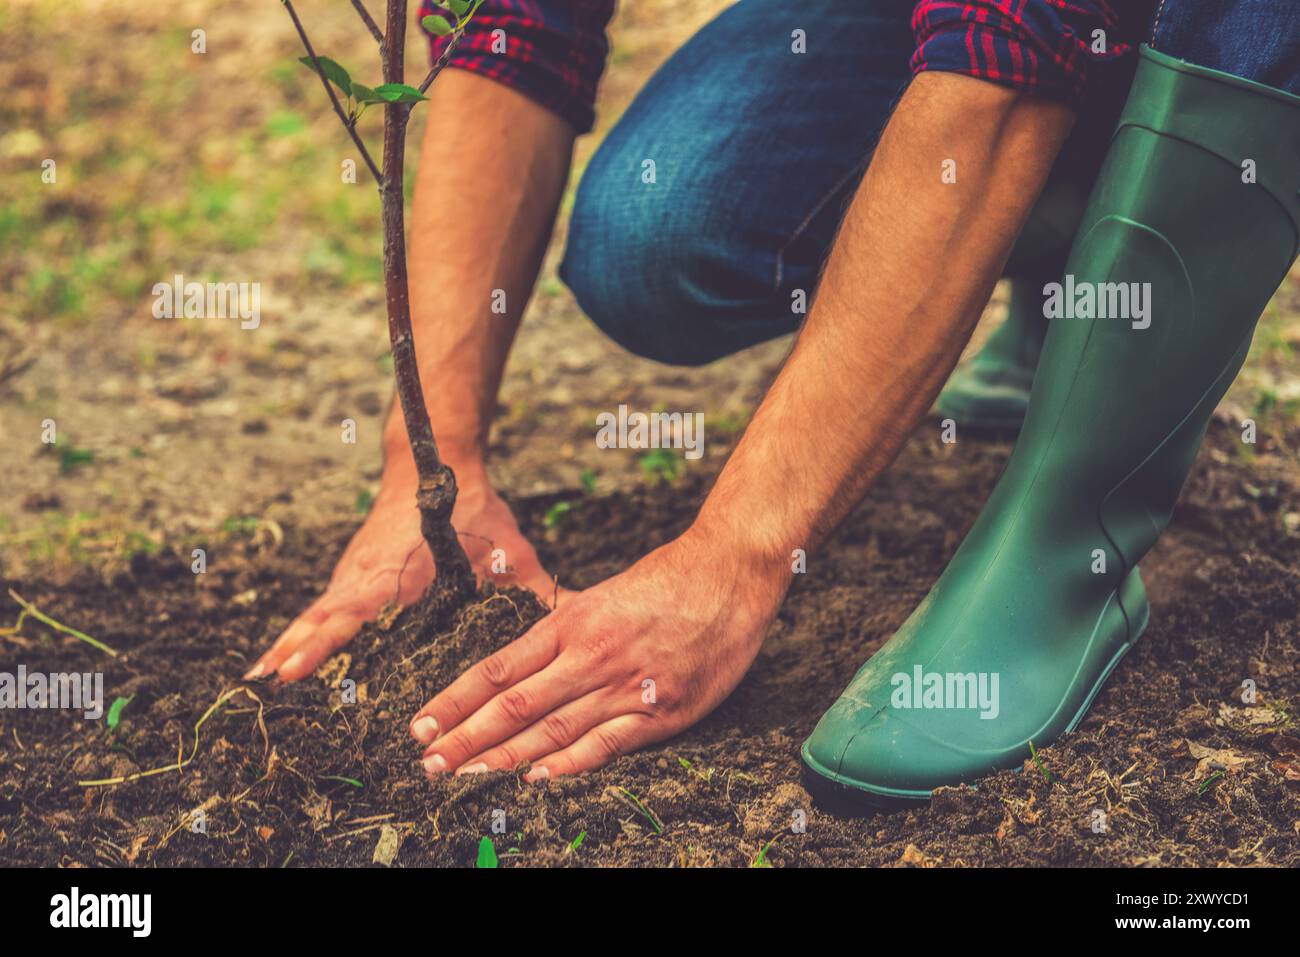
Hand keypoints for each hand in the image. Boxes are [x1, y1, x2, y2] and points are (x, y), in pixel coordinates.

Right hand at [247, 452, 557, 681]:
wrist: (432, 460)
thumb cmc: (474, 507)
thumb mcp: (508, 549)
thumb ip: (538, 589)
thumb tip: (579, 616)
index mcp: (400, 571)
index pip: (355, 611)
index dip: (325, 642)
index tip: (293, 669)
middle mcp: (367, 574)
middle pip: (324, 617)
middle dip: (296, 651)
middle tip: (266, 688)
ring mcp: (354, 573)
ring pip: (316, 613)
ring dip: (290, 644)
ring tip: (259, 684)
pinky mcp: (351, 574)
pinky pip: (322, 608)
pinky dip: (301, 632)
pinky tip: (281, 661)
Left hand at [408, 527, 789, 777]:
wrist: (730, 572)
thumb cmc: (667, 580)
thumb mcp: (603, 594)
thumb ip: (565, 626)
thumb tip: (525, 649)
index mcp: (570, 623)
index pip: (497, 669)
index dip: (455, 700)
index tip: (421, 724)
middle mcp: (589, 654)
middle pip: (514, 704)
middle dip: (465, 737)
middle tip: (427, 763)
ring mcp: (625, 685)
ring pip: (552, 728)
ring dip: (503, 756)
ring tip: (464, 776)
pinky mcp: (663, 710)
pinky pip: (608, 743)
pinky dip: (570, 764)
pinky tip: (536, 778)